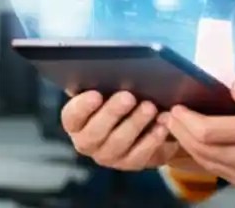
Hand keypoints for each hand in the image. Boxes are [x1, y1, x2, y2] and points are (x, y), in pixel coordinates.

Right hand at [61, 90, 179, 170]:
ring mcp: (108, 156)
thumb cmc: (117, 96)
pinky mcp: (130, 163)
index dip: (82, 107)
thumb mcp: (108, 88)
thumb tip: (113, 70)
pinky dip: (153, 138)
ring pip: (119, 144)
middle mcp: (87, 142)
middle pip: (95, 133)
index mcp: (76, 121)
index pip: (72, 116)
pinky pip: (140, 155)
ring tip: (150, 107)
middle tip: (128, 97)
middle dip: (112, 113)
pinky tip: (162, 123)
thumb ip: (105, 82)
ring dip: (135, 124)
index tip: (96, 94)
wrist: (140, 119)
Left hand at [159, 77, 234, 194]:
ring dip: (187, 147)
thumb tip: (231, 89)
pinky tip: (196, 145)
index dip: (186, 121)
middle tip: (169, 116)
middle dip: (180, 132)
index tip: (176, 108)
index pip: (208, 132)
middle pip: (202, 150)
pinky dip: (203, 159)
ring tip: (177, 129)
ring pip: (207, 164)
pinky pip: (219, 173)